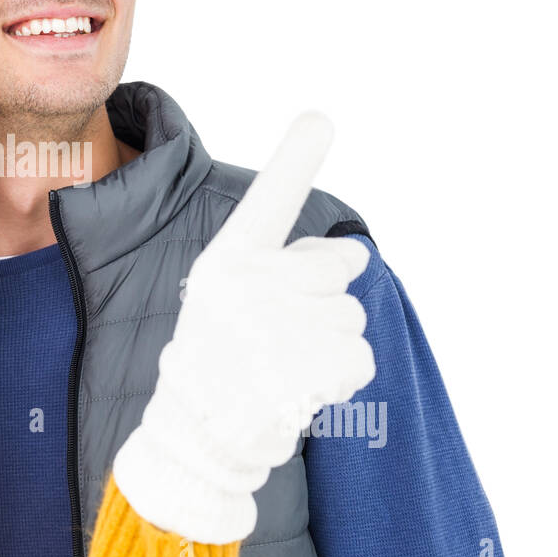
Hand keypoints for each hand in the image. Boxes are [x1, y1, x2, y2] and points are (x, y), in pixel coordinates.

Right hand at [111, 113, 376, 543]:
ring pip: (352, 316)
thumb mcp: (227, 299)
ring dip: (330, 345)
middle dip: (326, 297)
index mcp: (229, 261)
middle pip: (340, 268)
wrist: (195, 438)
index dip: (295, 157)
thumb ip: (282, 267)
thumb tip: (354, 255)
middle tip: (281, 334)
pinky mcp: (318, 364)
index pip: (269, 201)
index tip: (320, 118)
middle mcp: (255, 284)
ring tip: (282, 369)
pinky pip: (362, 357)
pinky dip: (341, 380)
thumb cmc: (214, 363)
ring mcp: (286, 324)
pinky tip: (300, 391)